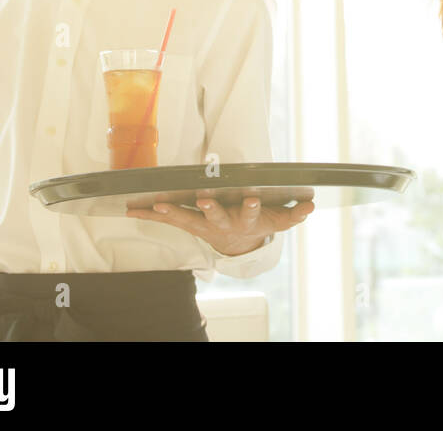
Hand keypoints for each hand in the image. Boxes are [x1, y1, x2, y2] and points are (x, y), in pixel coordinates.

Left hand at [126, 196, 315, 255]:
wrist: (239, 245)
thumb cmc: (259, 223)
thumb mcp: (280, 221)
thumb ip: (295, 214)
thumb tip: (311, 205)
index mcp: (246, 219)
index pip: (250, 212)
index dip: (250, 207)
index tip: (250, 198)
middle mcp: (223, 222)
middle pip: (217, 215)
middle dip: (211, 208)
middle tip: (205, 200)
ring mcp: (204, 224)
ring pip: (188, 218)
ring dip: (173, 212)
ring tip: (159, 205)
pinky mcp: (189, 224)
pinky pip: (168, 220)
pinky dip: (151, 214)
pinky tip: (131, 210)